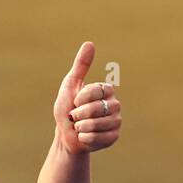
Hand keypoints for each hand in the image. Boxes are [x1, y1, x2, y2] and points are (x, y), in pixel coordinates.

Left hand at [53, 40, 120, 155]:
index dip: (80, 99)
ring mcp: (116, 121)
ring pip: (96, 125)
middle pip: (95, 109)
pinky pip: (99, 138)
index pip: (95, 91)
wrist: (66, 134)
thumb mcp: (71, 84)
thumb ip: (81, 65)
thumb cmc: (67, 108)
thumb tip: (89, 43)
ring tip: (80, 126)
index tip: (75, 102)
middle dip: (78, 115)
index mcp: (106, 90)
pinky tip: (85, 137)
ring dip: (81, 128)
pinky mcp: (114, 137)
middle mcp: (115, 104)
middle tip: (75, 117)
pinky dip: (86, 139)